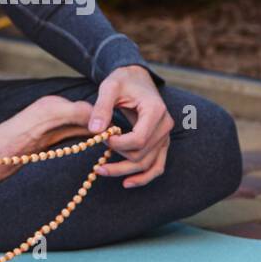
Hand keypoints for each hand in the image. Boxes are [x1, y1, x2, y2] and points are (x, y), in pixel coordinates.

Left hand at [87, 65, 171, 187]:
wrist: (136, 78)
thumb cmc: (122, 81)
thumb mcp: (109, 87)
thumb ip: (101, 107)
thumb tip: (94, 131)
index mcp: (155, 111)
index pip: (138, 139)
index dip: (117, 144)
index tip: (102, 138)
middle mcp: (165, 125)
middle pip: (142, 155)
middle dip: (117, 158)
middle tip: (97, 149)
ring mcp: (166, 136)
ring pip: (148, 164)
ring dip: (124, 171)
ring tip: (101, 170)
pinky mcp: (162, 143)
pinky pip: (157, 166)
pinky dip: (143, 177)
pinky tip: (126, 183)